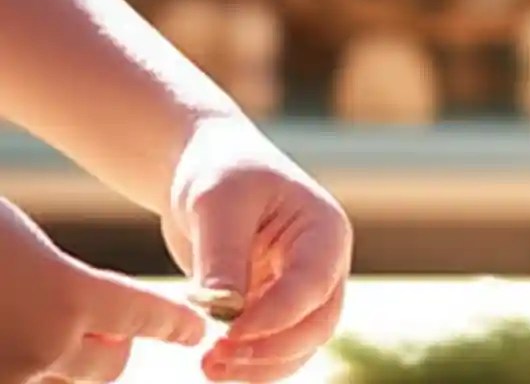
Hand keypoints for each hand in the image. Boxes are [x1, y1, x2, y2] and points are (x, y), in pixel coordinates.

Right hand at [0, 198, 204, 383]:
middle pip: (111, 363)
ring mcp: (9, 378)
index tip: (195, 330)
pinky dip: (25, 367)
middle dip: (114, 342)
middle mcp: (43, 348)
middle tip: (100, 320)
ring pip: (63, 378)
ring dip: (63, 358)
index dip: (175, 322)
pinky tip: (12, 334)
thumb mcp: (22, 235)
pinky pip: (23, 383)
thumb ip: (66, 277)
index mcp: (67, 297)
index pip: (146, 316)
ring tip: (38, 321)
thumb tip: (88, 299)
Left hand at [161, 116, 352, 381]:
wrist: (205, 167)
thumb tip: (223, 314)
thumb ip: (223, 258)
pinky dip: (248, 361)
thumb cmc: (219, 171)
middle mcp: (323, 264)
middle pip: (316, 324)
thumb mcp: (217, 203)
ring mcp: (302, 288)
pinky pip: (273, 345)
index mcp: (324, 231)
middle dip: (270, 350)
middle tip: (215, 360)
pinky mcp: (275, 304)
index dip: (275, 316)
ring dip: (259, 365)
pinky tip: (212, 362)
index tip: (227, 334)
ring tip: (209, 368)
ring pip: (298, 344)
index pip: (311, 284)